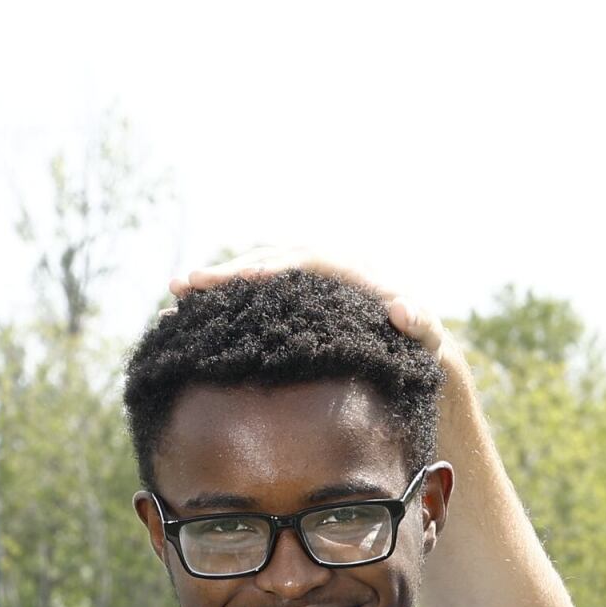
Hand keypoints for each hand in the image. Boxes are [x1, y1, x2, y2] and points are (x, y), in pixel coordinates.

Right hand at [171, 256, 445, 357]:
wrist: (411, 346)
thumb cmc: (419, 345)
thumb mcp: (427, 338)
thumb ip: (421, 325)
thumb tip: (403, 310)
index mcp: (351, 271)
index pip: (309, 262)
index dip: (279, 268)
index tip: (248, 277)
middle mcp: (322, 268)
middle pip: (270, 261)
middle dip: (231, 271)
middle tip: (191, 283)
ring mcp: (303, 282)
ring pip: (255, 275)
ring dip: (218, 282)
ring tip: (178, 291)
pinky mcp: (289, 300)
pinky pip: (253, 295)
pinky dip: (224, 302)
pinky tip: (186, 312)